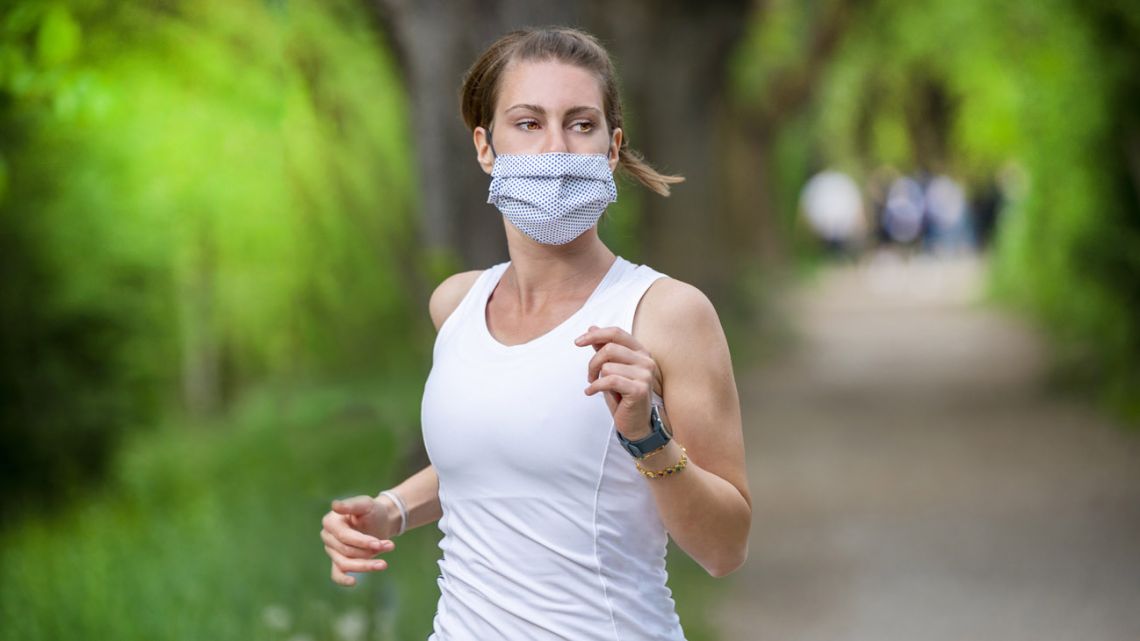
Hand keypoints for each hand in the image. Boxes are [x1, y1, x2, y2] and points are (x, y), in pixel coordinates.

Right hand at [320, 494, 398, 586]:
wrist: (380, 521)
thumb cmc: (372, 511)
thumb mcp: (365, 504)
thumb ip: (351, 505)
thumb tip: (334, 505)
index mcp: (330, 521)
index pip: (343, 536)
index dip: (361, 541)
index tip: (378, 543)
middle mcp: (328, 537)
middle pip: (346, 551)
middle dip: (369, 551)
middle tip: (390, 546)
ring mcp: (332, 551)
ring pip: (345, 564)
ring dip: (366, 565)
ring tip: (384, 564)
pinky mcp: (339, 562)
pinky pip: (337, 574)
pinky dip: (344, 580)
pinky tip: (354, 582)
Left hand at [575, 325, 662, 440]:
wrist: (636, 424)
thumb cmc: (623, 396)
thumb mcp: (612, 369)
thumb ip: (604, 349)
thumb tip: (591, 328)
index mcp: (641, 352)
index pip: (616, 333)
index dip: (595, 335)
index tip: (577, 342)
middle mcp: (646, 360)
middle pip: (609, 348)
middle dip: (592, 362)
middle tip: (590, 376)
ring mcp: (645, 375)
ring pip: (607, 366)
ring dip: (595, 377)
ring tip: (596, 386)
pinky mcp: (639, 389)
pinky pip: (609, 381)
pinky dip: (595, 387)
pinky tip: (591, 392)